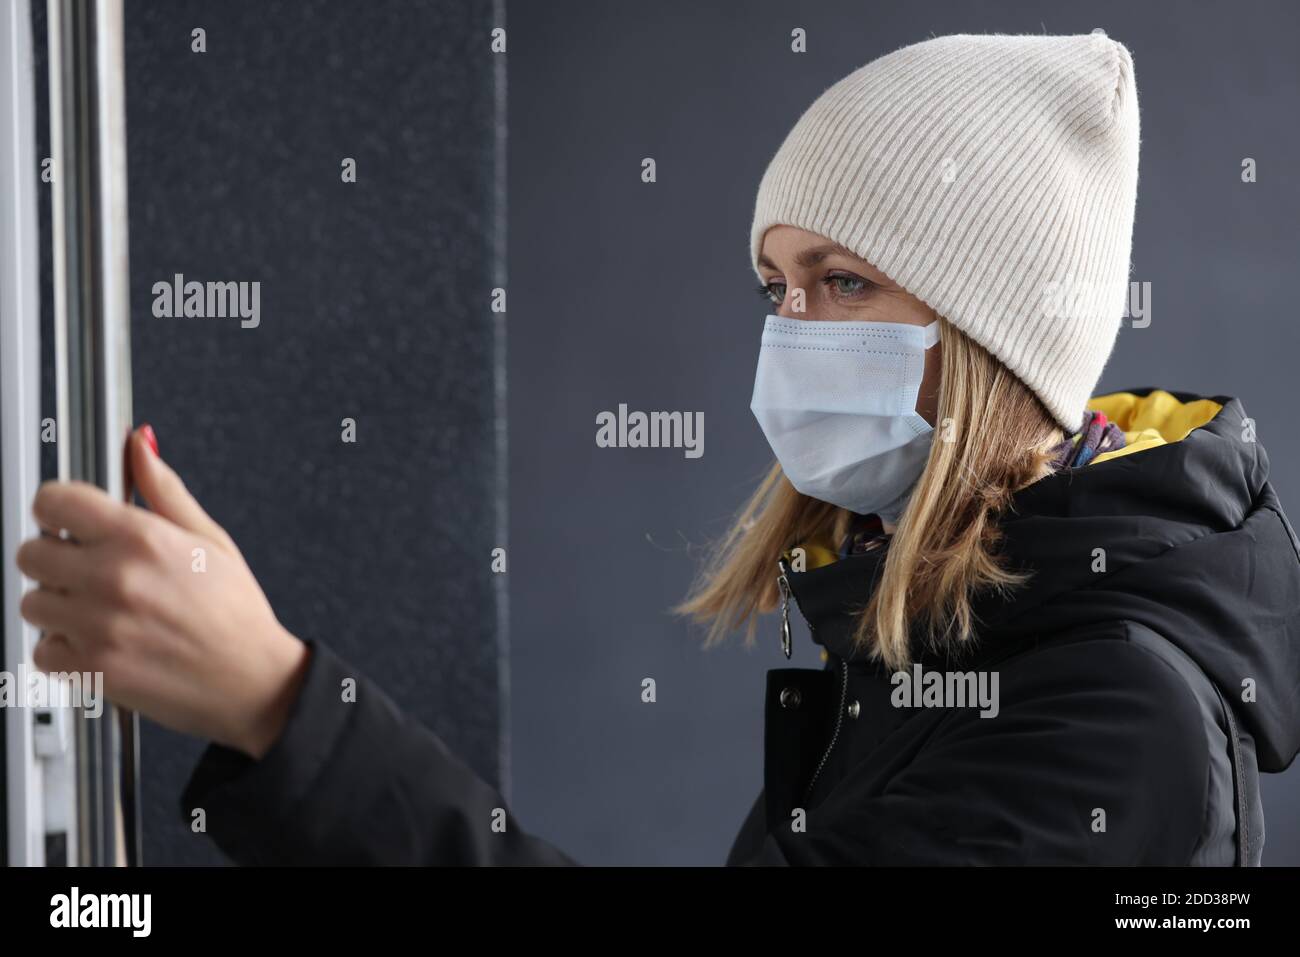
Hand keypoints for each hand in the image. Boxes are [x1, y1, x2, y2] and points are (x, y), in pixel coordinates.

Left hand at [14, 425, 309, 758]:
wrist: (253, 682)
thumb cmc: (237, 614)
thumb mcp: (210, 540)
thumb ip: (164, 490)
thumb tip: (140, 444)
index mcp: (143, 538)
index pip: (55, 501)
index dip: (57, 507)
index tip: (67, 519)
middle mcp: (115, 579)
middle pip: (31, 552)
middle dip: (55, 557)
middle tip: (88, 570)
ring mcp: (99, 626)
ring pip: (32, 602)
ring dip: (57, 605)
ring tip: (99, 611)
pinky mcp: (92, 669)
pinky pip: (42, 651)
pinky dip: (63, 649)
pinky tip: (99, 641)